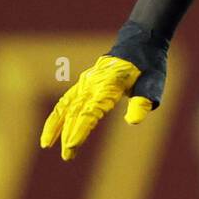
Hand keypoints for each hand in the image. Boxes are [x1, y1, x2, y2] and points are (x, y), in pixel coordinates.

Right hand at [40, 22, 168, 160]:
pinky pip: (66, 100)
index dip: (80, 130)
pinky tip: (52, 130)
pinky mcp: (84, 83)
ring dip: (55, 126)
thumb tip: (132, 121)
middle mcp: (93, 83)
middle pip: (75, 111)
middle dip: (68, 134)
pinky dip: (57, 116)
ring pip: (65, 105)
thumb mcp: (153, 83)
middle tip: (67, 157)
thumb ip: (142, 102)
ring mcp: (86, 82)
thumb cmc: (149, 66)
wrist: (140, 42)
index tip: (71, 146)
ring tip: (45, 145)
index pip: (90, 112)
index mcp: (109, 85)